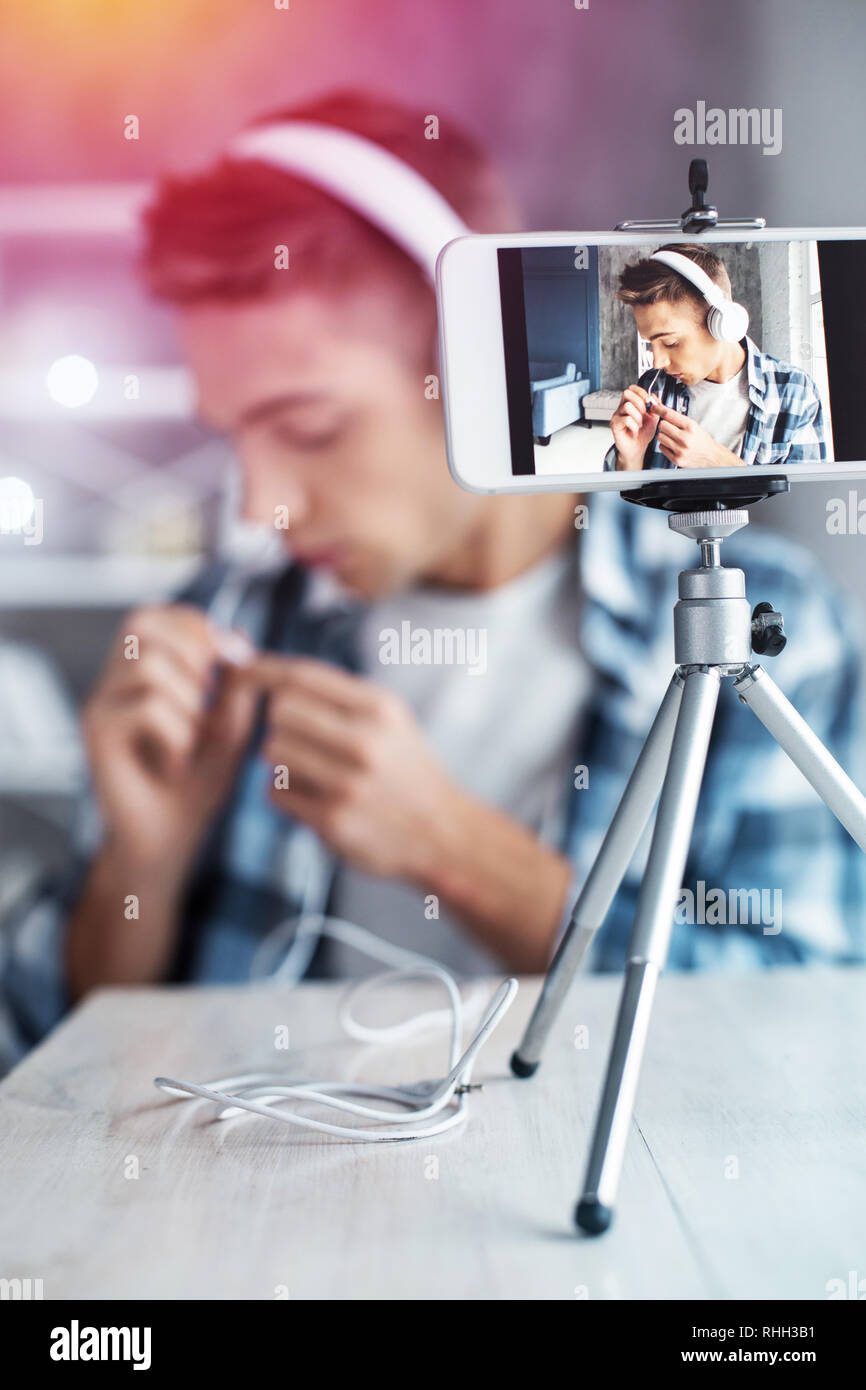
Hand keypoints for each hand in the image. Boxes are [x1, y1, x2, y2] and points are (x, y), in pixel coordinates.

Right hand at [82, 604, 259, 875]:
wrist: (168, 841)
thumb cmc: (197, 785)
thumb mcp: (230, 728)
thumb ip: (236, 685)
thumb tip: (241, 637)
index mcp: (141, 672)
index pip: (156, 615)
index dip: (197, 627)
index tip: (233, 662)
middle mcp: (113, 682)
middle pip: (142, 625)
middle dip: (193, 653)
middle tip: (212, 697)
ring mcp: (101, 707)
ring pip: (147, 667)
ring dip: (190, 702)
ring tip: (197, 739)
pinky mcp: (97, 737)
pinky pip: (144, 708)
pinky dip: (176, 734)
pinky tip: (179, 764)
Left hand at [251, 655, 459, 880]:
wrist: (442, 832)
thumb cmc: (406, 770)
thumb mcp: (390, 720)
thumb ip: (338, 696)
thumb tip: (271, 675)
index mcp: (379, 708)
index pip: (302, 676)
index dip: (264, 672)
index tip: (245, 676)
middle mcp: (365, 741)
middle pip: (280, 711)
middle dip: (281, 724)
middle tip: (301, 739)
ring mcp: (347, 783)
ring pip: (272, 751)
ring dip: (282, 761)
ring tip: (313, 772)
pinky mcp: (332, 820)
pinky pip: (275, 792)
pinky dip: (286, 795)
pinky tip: (314, 798)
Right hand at [609, 384, 658, 469]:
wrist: (638, 449)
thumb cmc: (643, 434)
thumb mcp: (654, 418)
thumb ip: (655, 407)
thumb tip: (654, 397)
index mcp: (631, 404)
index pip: (632, 389)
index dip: (640, 391)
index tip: (648, 400)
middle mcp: (622, 408)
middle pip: (626, 393)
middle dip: (639, 402)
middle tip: (644, 413)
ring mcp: (617, 416)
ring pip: (627, 406)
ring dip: (638, 416)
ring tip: (639, 424)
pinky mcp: (615, 425)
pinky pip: (626, 419)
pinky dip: (634, 425)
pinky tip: (635, 430)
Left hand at [649, 400, 743, 468]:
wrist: (710, 456)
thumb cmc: (702, 440)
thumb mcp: (694, 425)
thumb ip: (679, 419)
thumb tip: (663, 411)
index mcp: (690, 427)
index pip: (669, 414)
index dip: (658, 409)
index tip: (654, 408)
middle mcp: (684, 438)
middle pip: (662, 425)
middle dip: (664, 425)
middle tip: (670, 428)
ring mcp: (680, 449)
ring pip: (660, 436)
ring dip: (664, 435)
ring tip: (673, 438)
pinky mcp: (676, 459)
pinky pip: (661, 447)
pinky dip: (665, 445)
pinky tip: (673, 445)